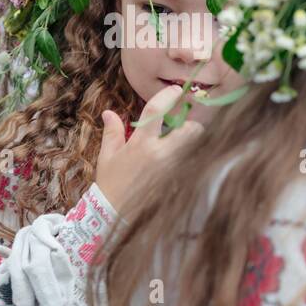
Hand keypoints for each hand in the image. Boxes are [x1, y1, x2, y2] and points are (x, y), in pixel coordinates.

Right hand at [93, 85, 203, 218]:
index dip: (167, 96)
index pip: (156, 111)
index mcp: (141, 144)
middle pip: (192, 130)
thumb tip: (109, 112)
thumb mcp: (107, 156)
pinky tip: (181, 163)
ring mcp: (174, 169)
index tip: (174, 90)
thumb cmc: (111, 183)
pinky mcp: (180, 182)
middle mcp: (161, 154)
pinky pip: (193, 164)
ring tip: (180, 146)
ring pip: (197, 147)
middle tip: (182, 128)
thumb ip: (112, 132)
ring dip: (193, 142)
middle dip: (191, 125)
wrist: (115, 215)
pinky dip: (191, 159)